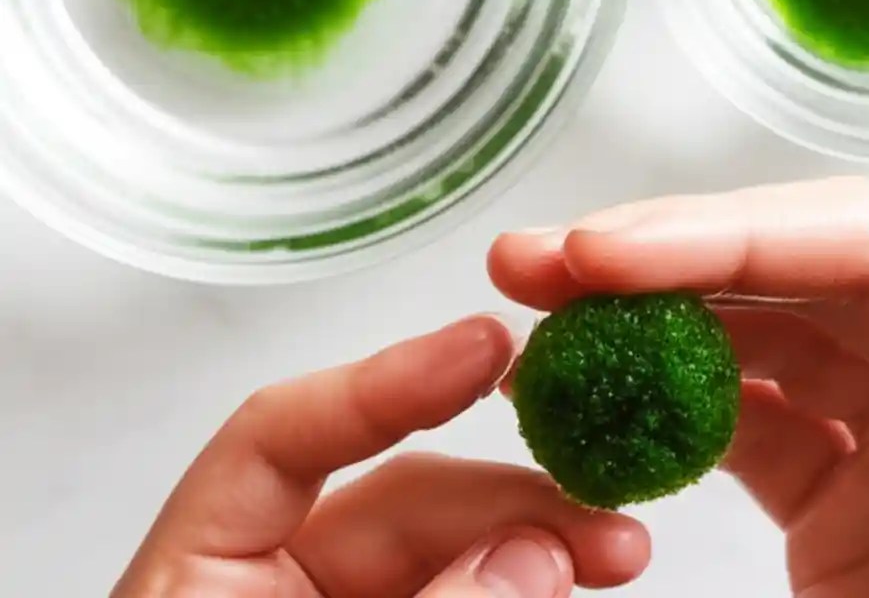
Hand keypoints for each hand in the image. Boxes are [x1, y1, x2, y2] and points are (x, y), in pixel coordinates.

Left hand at [114, 316, 648, 597]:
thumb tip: (534, 555)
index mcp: (200, 574)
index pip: (282, 433)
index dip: (389, 379)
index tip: (484, 347)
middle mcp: (275, 581)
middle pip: (404, 491)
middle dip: (514, 489)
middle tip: (601, 503)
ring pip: (457, 546)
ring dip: (543, 538)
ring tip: (616, 545)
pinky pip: (477, 592)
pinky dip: (531, 581)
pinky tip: (577, 575)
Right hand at [488, 172, 868, 596]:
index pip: (862, 244)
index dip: (727, 234)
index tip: (610, 251)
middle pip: (790, 273)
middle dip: (657, 258)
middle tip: (540, 262)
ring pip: (751, 336)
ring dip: (648, 322)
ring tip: (549, 322)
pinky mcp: (838, 488)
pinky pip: (738, 424)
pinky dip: (666, 410)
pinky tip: (609, 403)